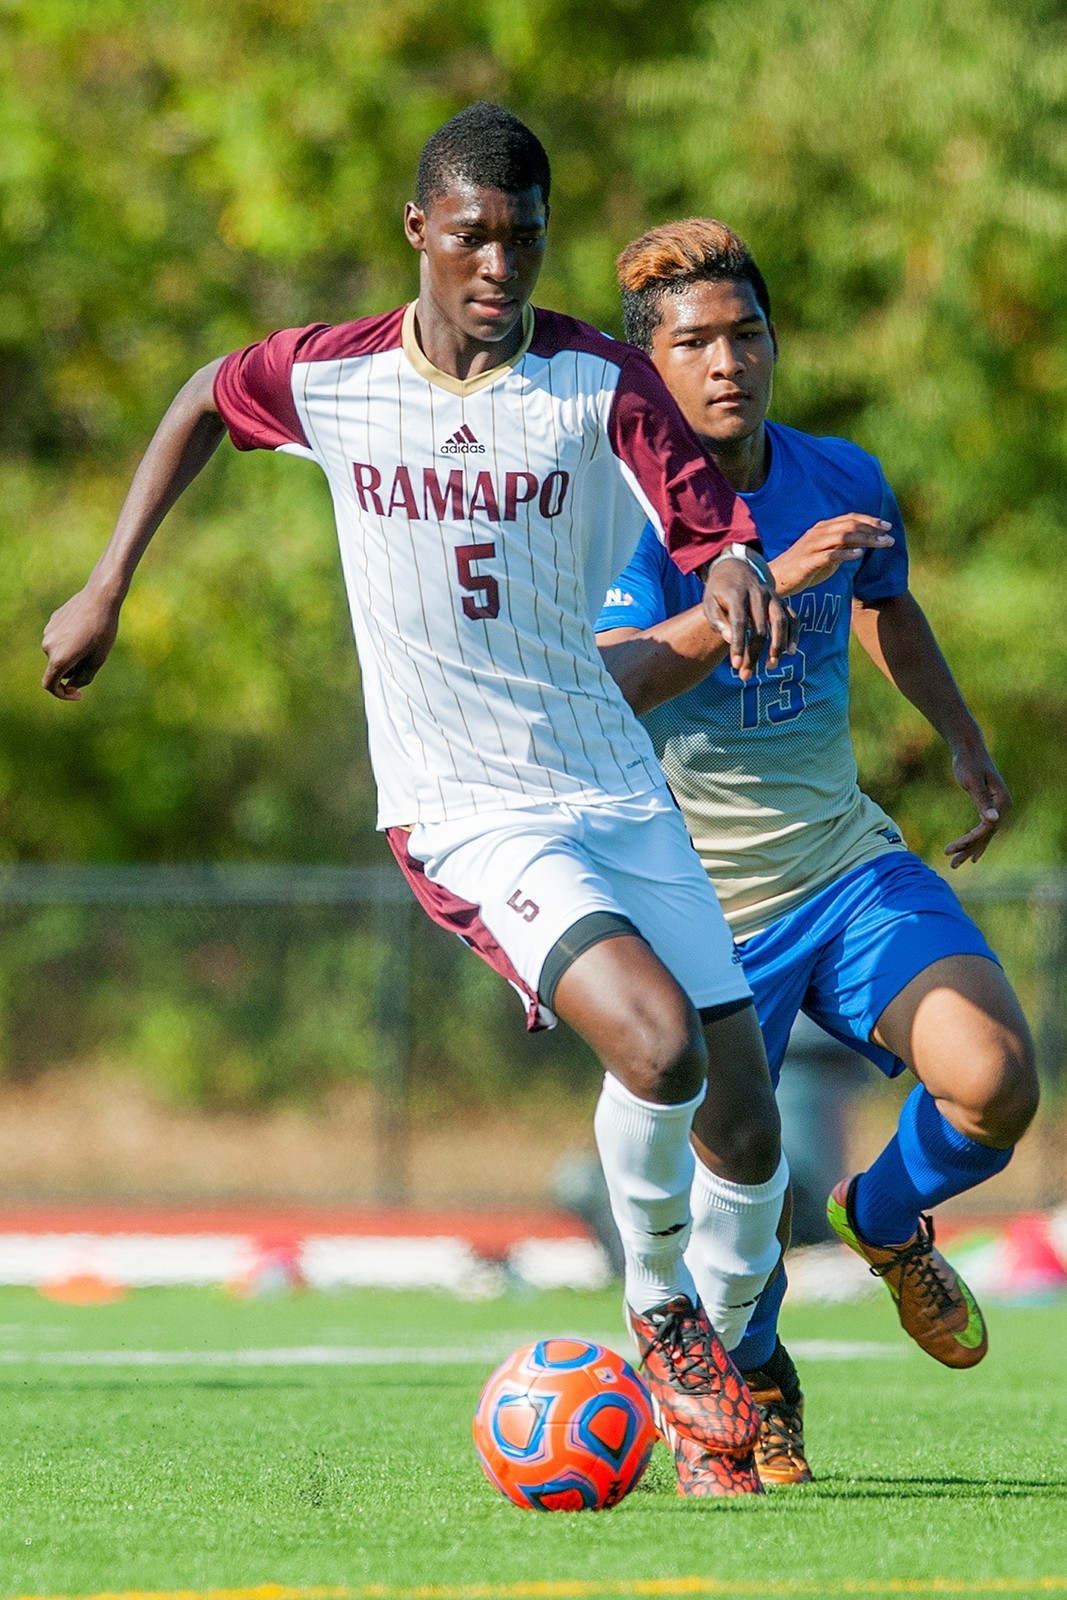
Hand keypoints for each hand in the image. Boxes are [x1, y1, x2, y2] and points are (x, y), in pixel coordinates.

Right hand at [41, 582, 122, 700]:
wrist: (100, 597)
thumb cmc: (103, 630)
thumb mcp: (98, 659)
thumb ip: (83, 678)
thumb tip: (69, 687)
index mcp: (59, 658)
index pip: (50, 685)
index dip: (62, 694)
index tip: (78, 695)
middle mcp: (48, 646)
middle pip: (59, 668)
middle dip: (74, 669)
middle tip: (94, 658)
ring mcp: (48, 633)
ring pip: (59, 653)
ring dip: (73, 654)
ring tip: (92, 640)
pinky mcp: (52, 622)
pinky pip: (60, 639)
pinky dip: (71, 641)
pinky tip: (86, 628)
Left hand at [702, 555, 796, 680]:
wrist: (736, 567)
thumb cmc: (720, 591)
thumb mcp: (709, 602)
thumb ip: (717, 621)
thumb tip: (731, 639)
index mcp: (737, 594)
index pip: (739, 622)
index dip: (738, 644)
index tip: (735, 665)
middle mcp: (758, 593)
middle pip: (760, 627)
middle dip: (754, 654)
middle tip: (746, 675)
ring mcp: (773, 596)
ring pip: (780, 621)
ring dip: (777, 646)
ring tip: (771, 666)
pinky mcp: (782, 601)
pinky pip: (793, 617)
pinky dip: (794, 634)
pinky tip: (791, 652)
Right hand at [770, 514, 894, 595]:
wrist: (776, 579)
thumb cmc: (803, 568)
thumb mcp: (826, 554)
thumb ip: (841, 547)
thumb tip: (861, 545)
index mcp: (823, 528)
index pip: (850, 518)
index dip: (870, 520)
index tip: (888, 527)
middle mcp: (818, 533)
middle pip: (850, 525)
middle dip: (872, 530)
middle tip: (889, 537)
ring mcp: (812, 546)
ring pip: (843, 537)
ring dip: (865, 540)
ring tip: (881, 544)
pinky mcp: (808, 561)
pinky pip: (829, 554)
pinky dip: (845, 553)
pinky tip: (859, 555)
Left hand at [944, 743, 1011, 866]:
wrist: (969, 749)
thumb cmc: (968, 763)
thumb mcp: (973, 782)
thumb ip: (982, 801)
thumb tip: (993, 820)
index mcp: (1002, 801)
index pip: (987, 828)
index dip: (970, 840)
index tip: (952, 847)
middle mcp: (1003, 806)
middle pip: (987, 835)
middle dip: (968, 850)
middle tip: (952, 865)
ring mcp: (998, 807)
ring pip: (985, 834)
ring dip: (970, 849)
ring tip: (954, 864)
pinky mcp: (989, 806)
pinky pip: (984, 828)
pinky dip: (975, 840)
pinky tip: (970, 853)